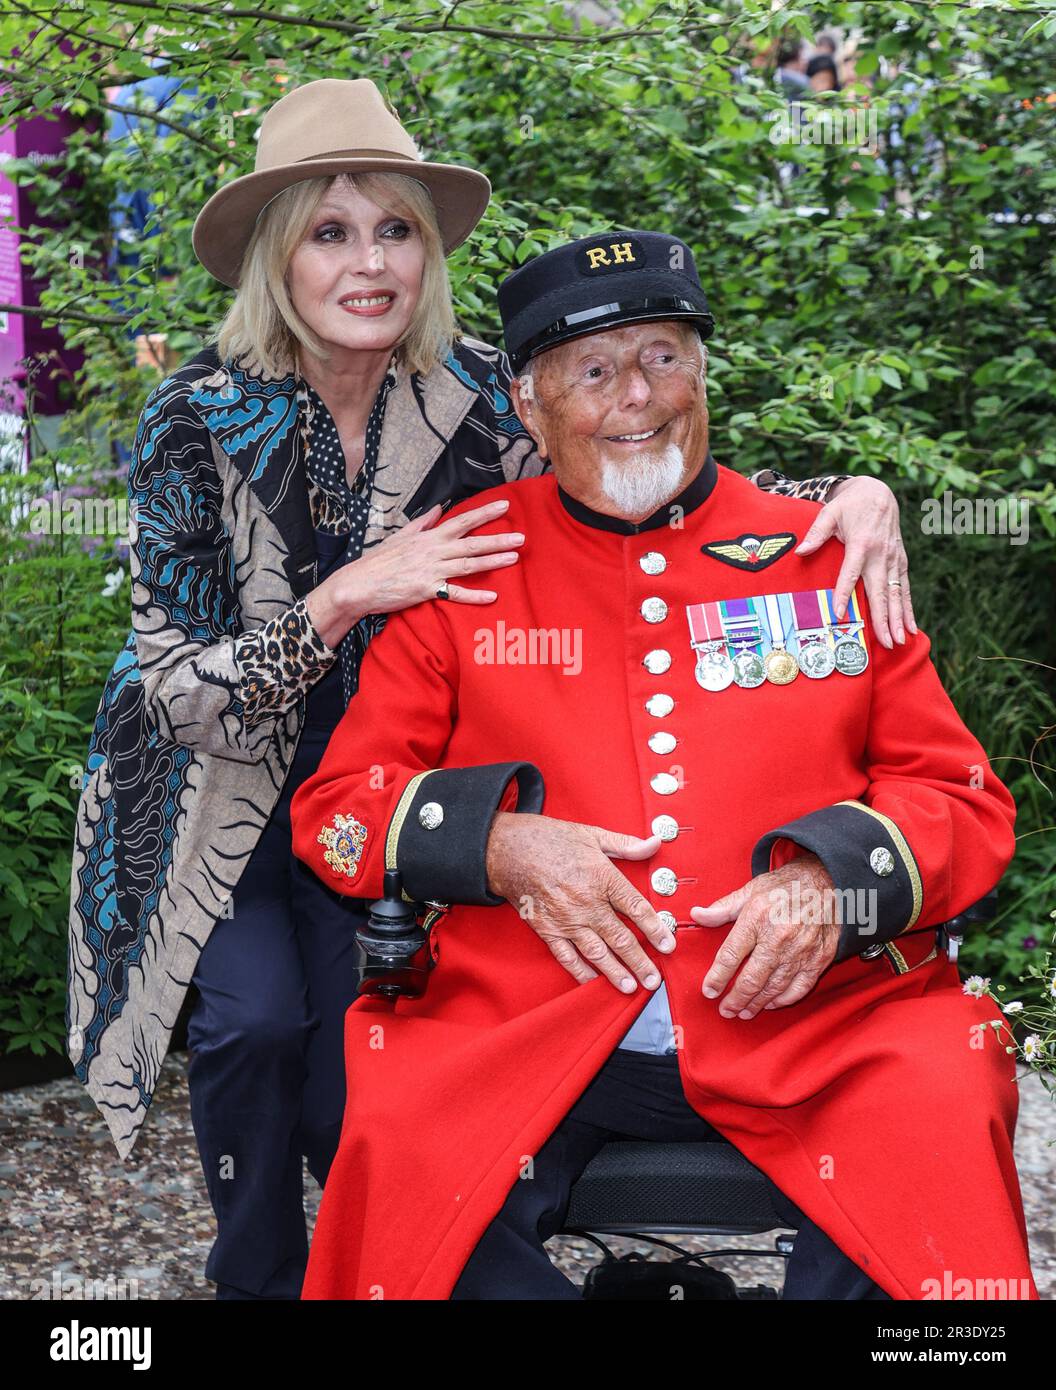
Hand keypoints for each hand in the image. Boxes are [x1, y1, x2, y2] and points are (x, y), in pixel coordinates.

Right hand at [341, 498, 524, 617]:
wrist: (359, 584)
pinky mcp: (426, 590)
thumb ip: (423, 523)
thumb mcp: (400, 536)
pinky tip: (492, 597)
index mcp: (429, 537)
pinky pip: (455, 593)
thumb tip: (439, 509)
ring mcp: (431, 570)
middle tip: (522, 537)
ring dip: (493, 561)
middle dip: (498, 539)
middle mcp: (433, 551)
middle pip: (472, 542)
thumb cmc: (379, 561)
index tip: (504, 506)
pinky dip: (474, 596)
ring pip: (468, 564)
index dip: (484, 513)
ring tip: (514, 558)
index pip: (462, 521)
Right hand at [484, 812, 675, 991]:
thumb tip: (655, 843)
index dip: (656, 929)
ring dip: (616, 972)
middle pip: (620, 938)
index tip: (669, 945)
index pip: (636, 908)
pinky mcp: (547, 930)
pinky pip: (567, 957)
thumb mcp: (592, 835)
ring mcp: (566, 920)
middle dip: (640, 961)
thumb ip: (626, 844)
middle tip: (654, 979)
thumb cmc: (551, 839)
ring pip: (597, 953)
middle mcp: (587, 903)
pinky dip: (581, 972)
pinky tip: (592, 982)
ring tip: (631, 987)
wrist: (509, 850)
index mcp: (602, 878)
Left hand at [690, 852, 839, 1018]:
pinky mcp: (819, 959)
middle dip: (736, 999)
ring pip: (774, 988)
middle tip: (726, 1010)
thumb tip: (697, 915)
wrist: (828, 882)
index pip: (731, 955)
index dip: (717, 977)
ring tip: (744, 1012)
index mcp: (757, 918)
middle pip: (752, 979)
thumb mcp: (751, 890)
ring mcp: (800, 951)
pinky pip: (799, 988)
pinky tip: (772, 1004)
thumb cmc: (786, 886)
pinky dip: (783, 1000)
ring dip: (757, 1004)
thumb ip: (723, 907)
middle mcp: (778, 937)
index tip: (709, 991)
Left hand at [795, 476, 915, 647]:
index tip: (839, 614)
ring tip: (899, 641)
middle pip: (880, 591)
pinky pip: (904, 588)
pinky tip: (911, 627)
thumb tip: (800, 551)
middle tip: (886, 641)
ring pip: (896, 594)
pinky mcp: (900, 562)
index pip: (851, 573)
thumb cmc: (850, 505)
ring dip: (898, 619)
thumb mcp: (830, 513)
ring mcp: (893, 559)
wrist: (878, 492)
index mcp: (861, 543)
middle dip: (883, 618)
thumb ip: (816, 533)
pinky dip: (908, 608)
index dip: (844, 593)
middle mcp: (881, 554)